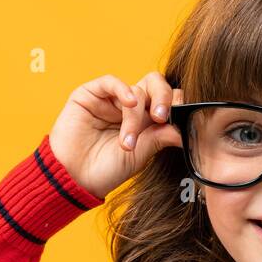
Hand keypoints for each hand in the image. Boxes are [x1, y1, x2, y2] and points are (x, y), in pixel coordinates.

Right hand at [47, 73, 184, 199]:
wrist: (74, 179)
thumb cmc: (106, 170)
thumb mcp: (140, 156)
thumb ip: (160, 138)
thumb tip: (187, 129)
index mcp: (147, 121)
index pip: (168, 102)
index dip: (176, 106)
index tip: (180, 121)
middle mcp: (131, 108)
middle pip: (156, 86)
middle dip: (163, 98)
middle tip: (160, 118)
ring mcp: (111, 100)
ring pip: (136, 90)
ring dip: (134, 117)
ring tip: (128, 142)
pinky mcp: (90, 95)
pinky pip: (111, 82)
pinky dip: (122, 89)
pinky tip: (129, 103)